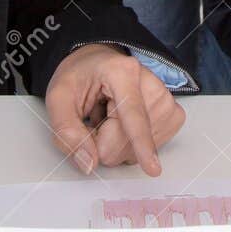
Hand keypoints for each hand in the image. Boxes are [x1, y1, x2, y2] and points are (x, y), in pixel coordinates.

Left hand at [45, 44, 186, 175]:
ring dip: (117, 144)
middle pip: (128, 141)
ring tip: (109, 116)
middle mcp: (150, 82)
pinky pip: (152, 147)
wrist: (98, 64)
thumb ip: (67, 131)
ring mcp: (165, 99)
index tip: (152, 168)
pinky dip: (133, 146)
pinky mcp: (172, 114)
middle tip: (95, 117)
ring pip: (137, 150)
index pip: (133, 115)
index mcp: (121, 72)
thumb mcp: (58, 97)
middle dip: (103, 142)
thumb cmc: (81, 76)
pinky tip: (125, 125)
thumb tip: (89, 162)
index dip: (140, 144)